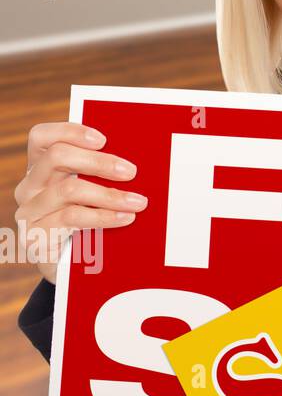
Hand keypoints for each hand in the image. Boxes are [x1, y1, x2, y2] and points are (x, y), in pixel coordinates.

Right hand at [13, 123, 144, 283]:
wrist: (71, 265)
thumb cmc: (87, 219)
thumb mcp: (91, 191)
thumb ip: (100, 173)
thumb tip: (135, 158)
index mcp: (41, 167)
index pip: (42, 137)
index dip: (70, 131)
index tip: (103, 139)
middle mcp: (29, 185)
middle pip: (57, 157)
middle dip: (99, 162)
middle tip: (131, 171)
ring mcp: (29, 210)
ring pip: (69, 189)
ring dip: (109, 195)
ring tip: (138, 202)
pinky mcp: (35, 235)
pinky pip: (72, 218)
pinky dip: (104, 217)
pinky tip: (124, 218)